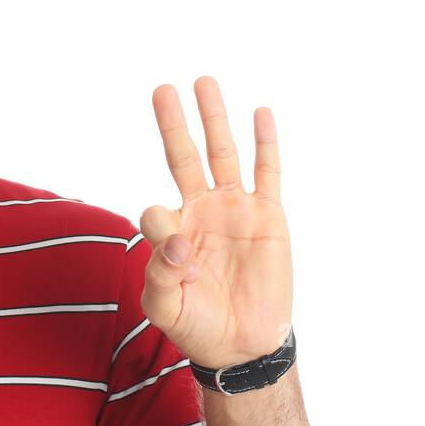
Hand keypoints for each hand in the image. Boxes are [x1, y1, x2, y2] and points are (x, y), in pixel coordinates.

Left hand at [138, 76, 291, 369]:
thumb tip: (177, 241)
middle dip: (173, 124)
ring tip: (203, 82)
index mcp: (170, 231)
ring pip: (223, 154)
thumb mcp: (164, 306)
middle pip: (183, 157)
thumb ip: (160, 274)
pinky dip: (264, 143)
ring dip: (214, 119)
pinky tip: (259, 112)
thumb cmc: (197, 325)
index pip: (156, 212)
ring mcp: (234, 210)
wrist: (242, 344)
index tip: (181, 262)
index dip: (162, 232)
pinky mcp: (268, 216)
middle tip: (162, 88)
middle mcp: (200, 212)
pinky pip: (267, 172)